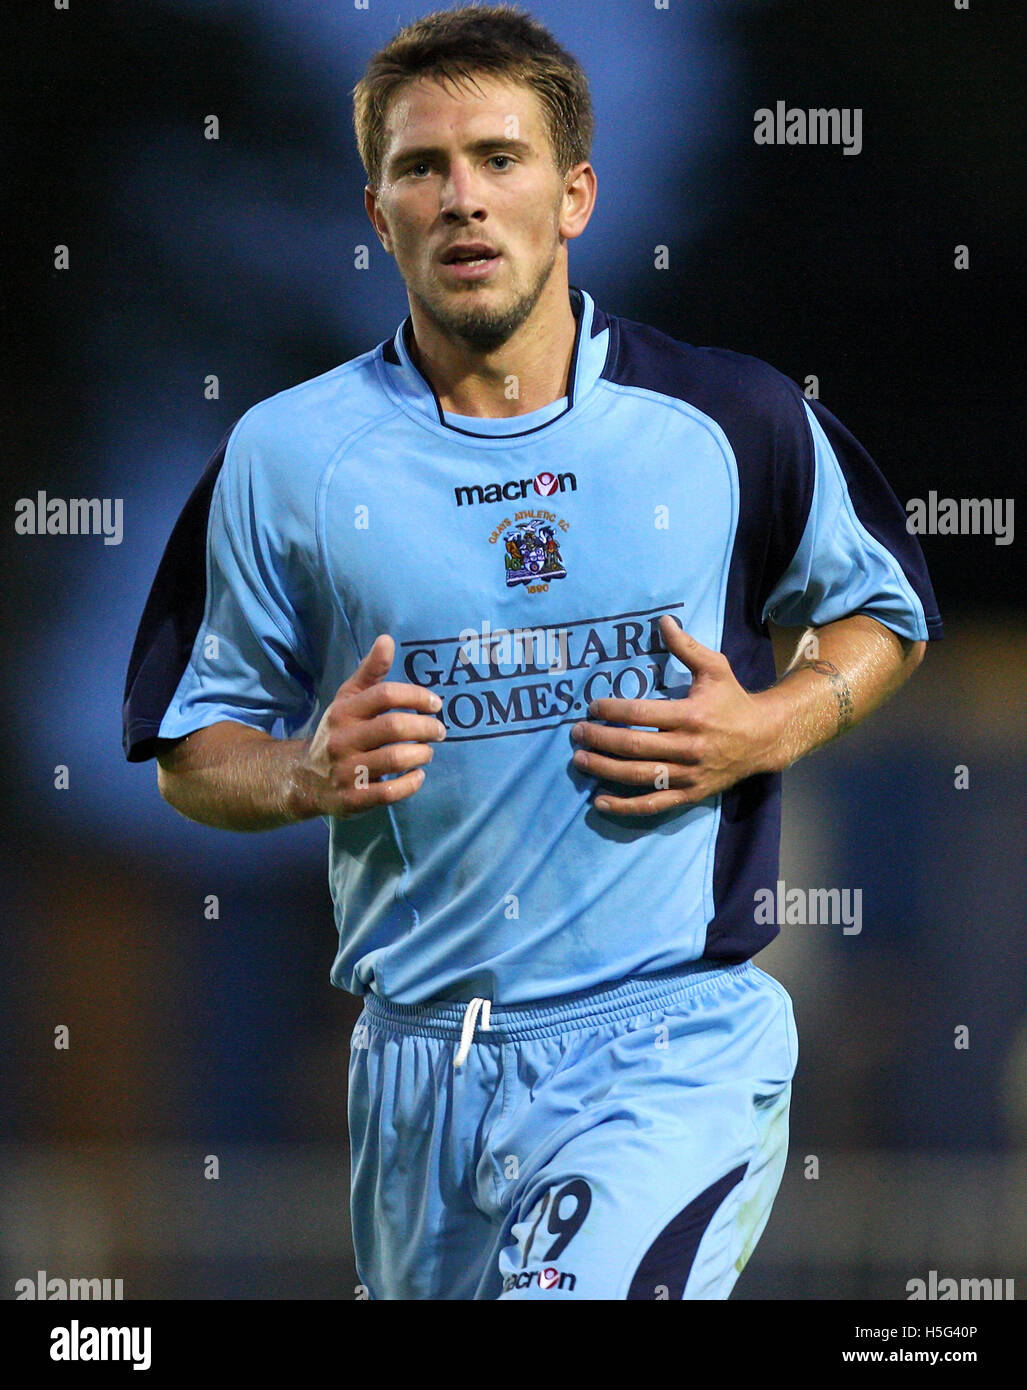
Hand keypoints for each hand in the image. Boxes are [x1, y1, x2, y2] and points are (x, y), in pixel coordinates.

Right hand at [300, 634, 446, 815]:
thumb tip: (387, 639)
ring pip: (395, 758)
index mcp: (344, 711)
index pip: (385, 695)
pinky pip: (389, 792)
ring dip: (422, 754)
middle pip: (394, 727)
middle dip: (425, 727)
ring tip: (428, 752)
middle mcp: (343, 739)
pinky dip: (411, 783)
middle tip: (439, 731)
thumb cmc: (338, 732)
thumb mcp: (348, 699)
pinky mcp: (352, 798)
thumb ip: (370, 672)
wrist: (303, 777)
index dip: (416, 696)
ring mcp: (347, 770)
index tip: (434, 704)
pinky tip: (418, 775)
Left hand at [569, 615, 780, 815]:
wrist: (764, 738)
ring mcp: (688, 775)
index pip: (641, 714)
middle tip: (576, 733)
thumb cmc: (733, 700)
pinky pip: (654, 804)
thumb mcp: (715, 668)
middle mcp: (688, 747)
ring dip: (604, 769)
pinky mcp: (690, 794)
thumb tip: (662, 620)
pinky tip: (600, 802)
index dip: (612, 710)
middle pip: (634, 746)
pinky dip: (625, 806)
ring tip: (580, 760)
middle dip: (600, 740)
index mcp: (691, 715)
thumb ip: (686, 647)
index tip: (592, 706)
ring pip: (639, 777)